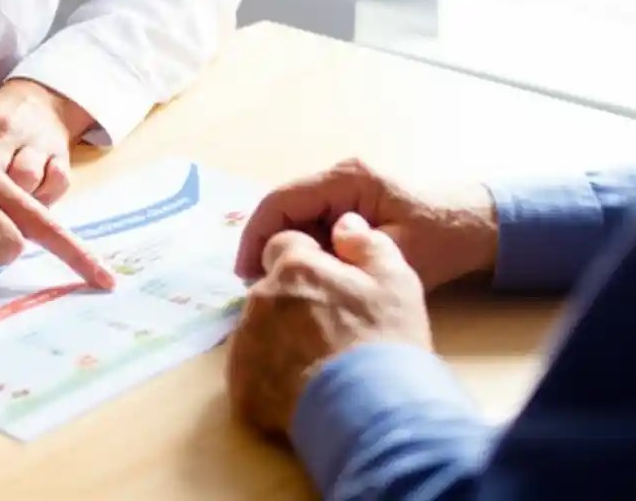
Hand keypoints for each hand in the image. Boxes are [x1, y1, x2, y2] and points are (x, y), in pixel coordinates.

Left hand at [226, 213, 431, 434]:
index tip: (326, 283)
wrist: (372, 411)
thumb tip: (343, 223)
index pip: (283, 245)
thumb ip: (367, 244)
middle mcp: (260, 299)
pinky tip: (300, 389)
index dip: (305, 260)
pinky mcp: (239, 386)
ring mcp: (245, 344)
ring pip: (257, 329)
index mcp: (294, 268)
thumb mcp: (395, 280)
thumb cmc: (386, 340)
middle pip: (269, 290)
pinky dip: (270, 376)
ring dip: (278, 338)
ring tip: (316, 365)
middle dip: (292, 301)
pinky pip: (251, 370)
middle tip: (328, 330)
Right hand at [235, 159, 498, 289]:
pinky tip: (308, 278)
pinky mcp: (347, 206)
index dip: (257, 235)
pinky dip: (305, 252)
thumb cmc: (443, 238)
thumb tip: (304, 262)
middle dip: (268, 247)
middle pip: (283, 210)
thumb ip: (351, 254)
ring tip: (282, 287)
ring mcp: (342, 190)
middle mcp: (339, 178)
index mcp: (347, 180)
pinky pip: (312, 226)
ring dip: (287, 251)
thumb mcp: (397, 253)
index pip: (281, 200)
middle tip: (261, 288)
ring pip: (294, 220)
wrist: (478, 227)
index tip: (246, 273)